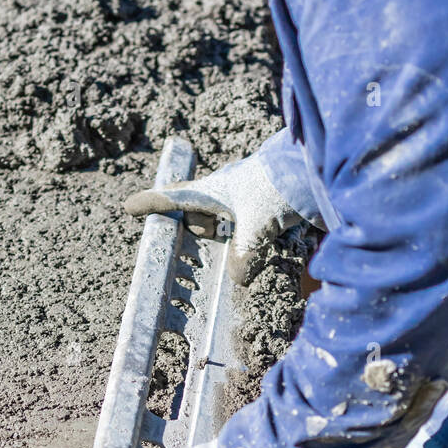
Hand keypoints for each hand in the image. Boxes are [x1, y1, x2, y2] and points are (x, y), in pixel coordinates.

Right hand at [124, 151, 303, 284]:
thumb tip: (238, 279)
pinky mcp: (267, 203)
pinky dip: (250, 240)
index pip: (174, 198)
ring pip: (225, 220)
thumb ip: (243, 256)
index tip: (129, 207)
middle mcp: (226, 191)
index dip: (151, 204)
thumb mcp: (256, 228)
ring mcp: (247, 196)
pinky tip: (260, 252)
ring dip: (228, 238)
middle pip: (200, 213)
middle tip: (204, 242)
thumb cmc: (277, 189)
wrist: (317, 168)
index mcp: (213, 190)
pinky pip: (248, 225)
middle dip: (199, 228)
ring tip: (238, 256)